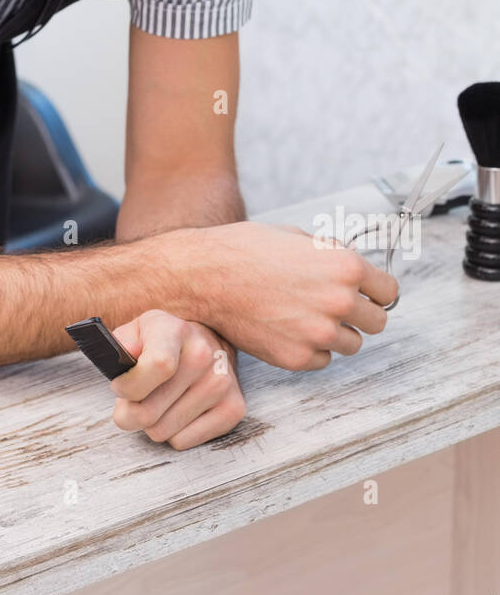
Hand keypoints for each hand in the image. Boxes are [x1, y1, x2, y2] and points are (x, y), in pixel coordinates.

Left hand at [108, 309, 245, 450]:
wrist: (206, 341)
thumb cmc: (162, 341)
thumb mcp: (136, 331)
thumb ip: (121, 343)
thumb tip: (125, 357)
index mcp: (175, 330)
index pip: (157, 366)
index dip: (129, 386)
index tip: (119, 387)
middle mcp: (203, 355)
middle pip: (149, 412)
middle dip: (130, 412)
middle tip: (134, 399)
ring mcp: (221, 384)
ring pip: (162, 431)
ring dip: (153, 422)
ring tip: (159, 401)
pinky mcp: (234, 409)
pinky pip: (182, 442)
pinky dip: (174, 432)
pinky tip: (179, 409)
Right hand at [170, 221, 397, 371]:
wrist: (204, 277)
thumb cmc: (246, 250)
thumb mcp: (297, 235)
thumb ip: (331, 254)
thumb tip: (351, 269)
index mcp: (345, 266)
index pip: (389, 291)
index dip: (375, 290)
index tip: (365, 293)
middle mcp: (339, 302)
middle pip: (378, 322)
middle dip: (360, 313)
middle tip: (335, 306)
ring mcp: (319, 333)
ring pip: (352, 344)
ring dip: (336, 333)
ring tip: (306, 316)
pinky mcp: (298, 358)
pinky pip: (323, 359)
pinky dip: (311, 348)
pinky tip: (288, 329)